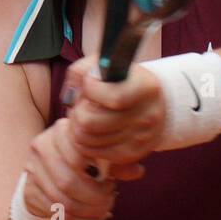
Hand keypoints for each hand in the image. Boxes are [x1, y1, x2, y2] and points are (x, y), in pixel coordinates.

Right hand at [21, 117, 119, 219]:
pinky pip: (57, 214)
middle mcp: (42, 147)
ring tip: (105, 210)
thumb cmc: (85, 158)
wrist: (52, 168)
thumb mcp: (103, 156)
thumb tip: (137, 171)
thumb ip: (118, 162)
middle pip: (68, 183)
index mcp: (61, 131)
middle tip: (110, 199)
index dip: (98, 175)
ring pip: (63, 202)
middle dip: (94, 198)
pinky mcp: (30, 192)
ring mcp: (32, 171)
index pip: (78, 157)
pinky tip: (95, 219)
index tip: (111, 183)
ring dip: (89, 212)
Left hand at [63, 55, 164, 175]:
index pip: (114, 97)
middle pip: (91, 122)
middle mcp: (147, 116)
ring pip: (87, 139)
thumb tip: (70, 95)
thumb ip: (83, 70)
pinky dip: (84, 142)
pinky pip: (93, 152)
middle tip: (81, 105)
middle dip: (77, 111)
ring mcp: (140, 139)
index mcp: (146, 88)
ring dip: (77, 127)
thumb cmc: (121, 80)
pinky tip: (89, 130)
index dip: (90, 89)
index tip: (89, 83)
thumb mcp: (106, 64)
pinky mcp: (131, 154)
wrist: (150, 103)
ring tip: (84, 116)